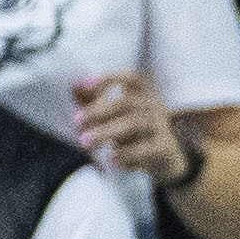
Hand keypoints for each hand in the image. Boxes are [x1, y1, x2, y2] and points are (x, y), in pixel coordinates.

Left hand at [69, 69, 187, 184]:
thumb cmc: (134, 134)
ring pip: (134, 123)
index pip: (130, 78)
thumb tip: (73, 84)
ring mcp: (160, 126)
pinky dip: (126, 154)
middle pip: (127, 102)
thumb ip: (94, 101)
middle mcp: (153, 106)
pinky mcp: (164, 147)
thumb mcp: (115, 117)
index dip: (109, 78)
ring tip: (84, 143)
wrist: (166, 160)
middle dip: (98, 111)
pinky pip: (146, 149)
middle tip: (76, 122)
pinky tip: (110, 160)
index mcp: (142, 94)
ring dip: (106, 132)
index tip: (86, 84)